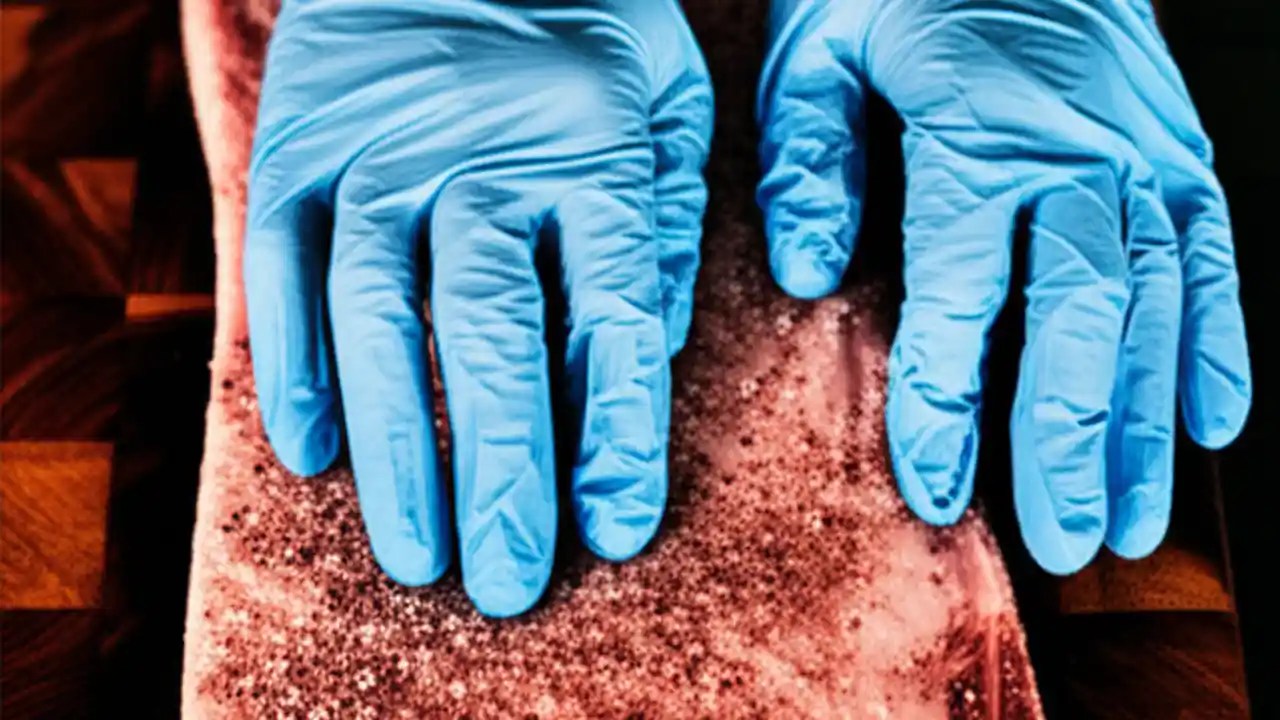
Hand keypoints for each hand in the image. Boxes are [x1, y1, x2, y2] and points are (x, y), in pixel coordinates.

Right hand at [246, 0, 711, 615]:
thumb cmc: (585, 22)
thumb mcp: (669, 96)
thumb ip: (665, 221)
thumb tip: (647, 353)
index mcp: (594, 149)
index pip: (613, 313)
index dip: (618, 431)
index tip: (616, 531)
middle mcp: (484, 161)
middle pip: (492, 333)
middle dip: (502, 469)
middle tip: (505, 583)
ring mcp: (378, 153)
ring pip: (381, 317)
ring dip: (397, 447)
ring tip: (416, 554)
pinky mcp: (295, 146)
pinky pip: (281, 263)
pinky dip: (294, 361)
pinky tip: (311, 454)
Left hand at [758, 0, 1249, 572]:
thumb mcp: (823, 46)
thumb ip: (811, 159)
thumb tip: (809, 276)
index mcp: (981, 135)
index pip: (960, 297)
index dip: (945, 403)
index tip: (934, 488)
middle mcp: (1081, 157)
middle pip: (1082, 323)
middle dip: (1072, 442)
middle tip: (1067, 542)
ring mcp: (1148, 158)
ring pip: (1157, 311)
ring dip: (1148, 426)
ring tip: (1135, 523)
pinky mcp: (1184, 155)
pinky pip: (1214, 262)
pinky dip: (1220, 344)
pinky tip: (1213, 422)